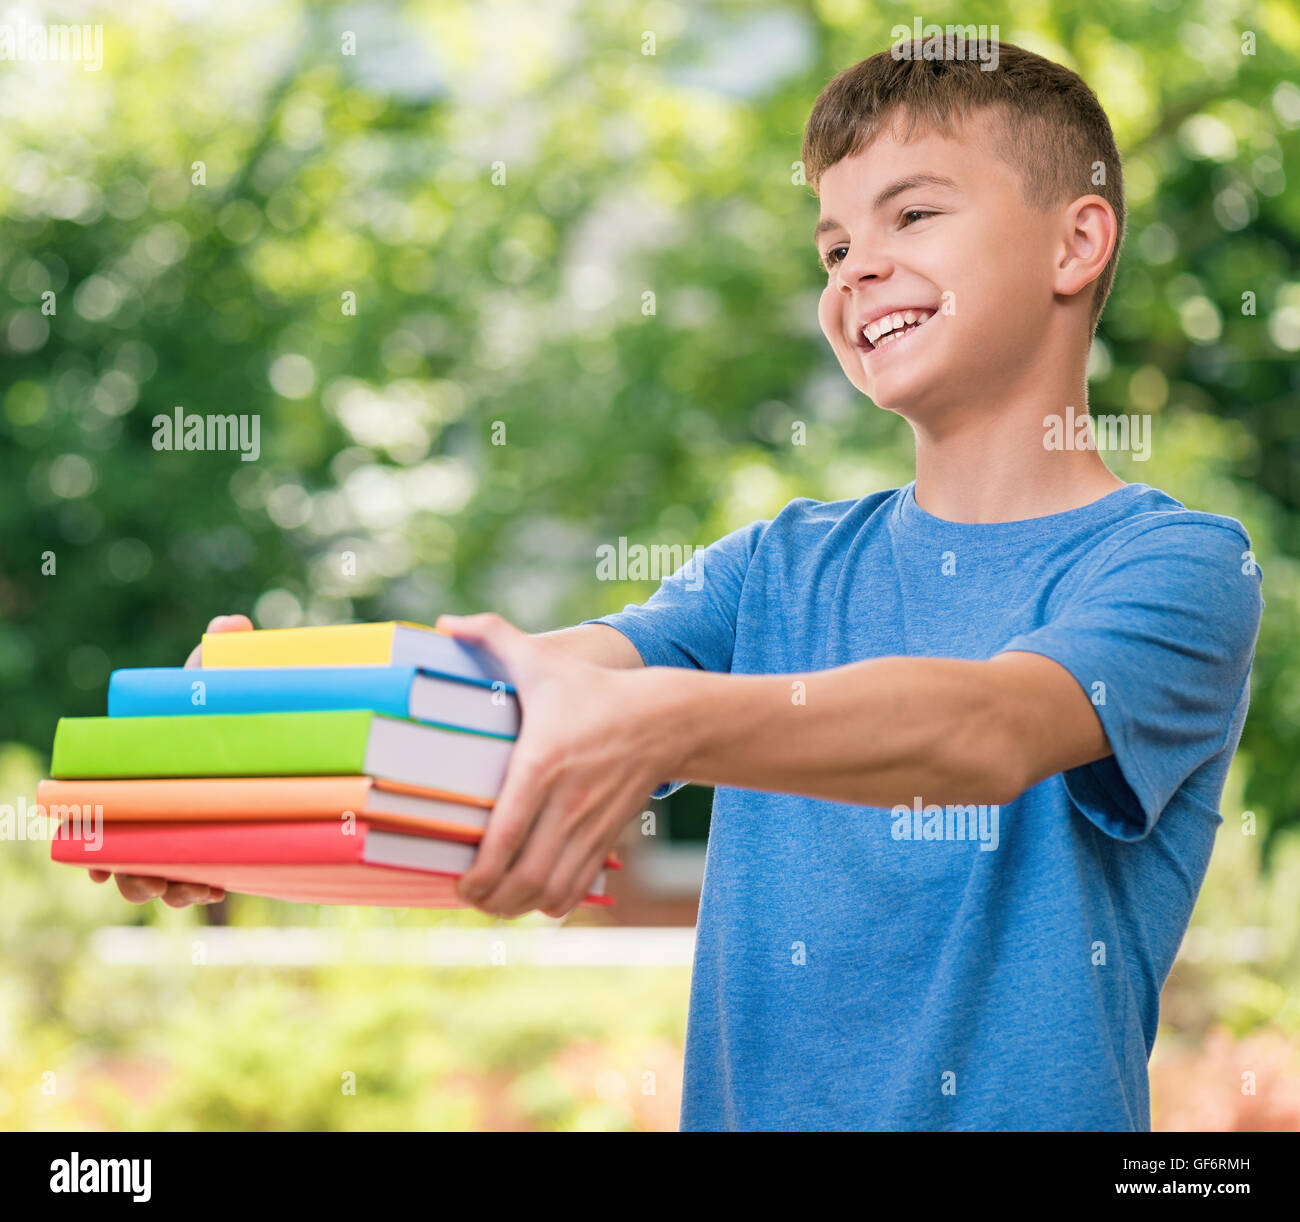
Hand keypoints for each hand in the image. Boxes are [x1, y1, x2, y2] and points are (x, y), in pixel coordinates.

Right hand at [88, 613, 253, 906]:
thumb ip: (219, 651)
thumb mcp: (220, 673)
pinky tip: (215, 885)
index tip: (102, 864)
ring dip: (169, 888)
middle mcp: (150, 802)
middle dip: (135, 877)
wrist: (267, 718)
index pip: (100, 814)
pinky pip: (196, 875)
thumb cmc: (226, 694)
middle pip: (126, 855)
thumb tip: (230, 624)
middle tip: (154, 884)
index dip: (95, 846)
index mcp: (135, 769)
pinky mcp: (212, 840)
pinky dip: (200, 884)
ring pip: (157, 874)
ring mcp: (179, 824)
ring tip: (193, 889)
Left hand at [437, 613, 673, 918]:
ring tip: (494, 901)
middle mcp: (566, 804)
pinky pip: (577, 890)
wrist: (665, 718)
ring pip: (550, 893)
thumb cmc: (594, 691)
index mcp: (542, 765)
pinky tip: (533, 894)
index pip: (505, 837)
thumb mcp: (544, 661)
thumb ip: (493, 636)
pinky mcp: (607, 838)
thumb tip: (445, 621)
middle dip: (490, 901)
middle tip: (468, 895)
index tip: (457, 880)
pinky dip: (551, 904)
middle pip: (525, 879)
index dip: (478, 874)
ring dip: (518, 908)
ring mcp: (590, 826)